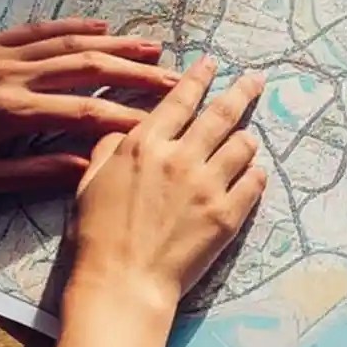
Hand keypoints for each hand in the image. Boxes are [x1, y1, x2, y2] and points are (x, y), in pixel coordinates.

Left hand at [0, 18, 178, 194]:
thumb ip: (32, 173)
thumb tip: (85, 168)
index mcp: (10, 114)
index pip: (85, 114)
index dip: (129, 119)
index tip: (165, 125)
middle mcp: (12, 76)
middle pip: (88, 69)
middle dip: (137, 74)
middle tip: (178, 78)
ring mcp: (1, 55)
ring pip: (70, 44)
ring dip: (115, 45)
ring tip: (154, 48)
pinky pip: (39, 30)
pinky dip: (73, 26)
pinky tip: (101, 26)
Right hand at [67, 54, 267, 311]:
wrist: (122, 283)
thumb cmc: (97, 236)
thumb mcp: (89, 182)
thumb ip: (109, 148)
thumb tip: (125, 130)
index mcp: (144, 144)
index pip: (180, 99)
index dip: (199, 77)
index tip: (212, 62)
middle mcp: (180, 157)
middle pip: (221, 113)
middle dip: (241, 91)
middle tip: (256, 79)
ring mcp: (208, 185)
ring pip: (243, 145)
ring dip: (248, 137)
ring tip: (250, 136)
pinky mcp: (227, 215)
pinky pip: (254, 182)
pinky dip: (256, 174)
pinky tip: (255, 172)